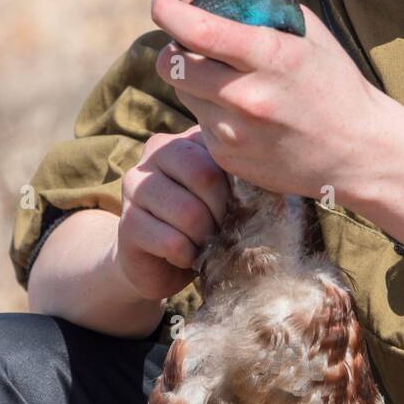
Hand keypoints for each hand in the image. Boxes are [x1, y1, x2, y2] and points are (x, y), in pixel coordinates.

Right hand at [113, 126, 229, 300]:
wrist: (160, 263)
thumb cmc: (204, 223)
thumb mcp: (226, 196)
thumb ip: (241, 180)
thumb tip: (277, 179)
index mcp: (187, 139)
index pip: (222, 150)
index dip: (238, 186)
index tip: (241, 206)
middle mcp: (155, 153)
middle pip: (204, 176)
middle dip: (222, 212)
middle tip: (222, 230)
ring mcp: (135, 186)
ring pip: (187, 211)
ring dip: (205, 238)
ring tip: (204, 244)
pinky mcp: (126, 223)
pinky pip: (171, 241)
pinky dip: (187, 255)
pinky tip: (184, 256)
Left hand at [150, 0, 393, 203]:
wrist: (358, 153)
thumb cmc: (336, 86)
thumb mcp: (311, 37)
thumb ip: (267, 12)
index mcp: (270, 57)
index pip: (198, 30)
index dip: (168, 10)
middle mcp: (246, 97)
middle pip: (171, 64)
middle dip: (174, 47)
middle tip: (190, 42)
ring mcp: (233, 132)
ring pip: (182, 92)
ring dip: (193, 79)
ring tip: (228, 79)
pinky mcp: (226, 157)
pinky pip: (199, 121)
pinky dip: (211, 110)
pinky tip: (243, 112)